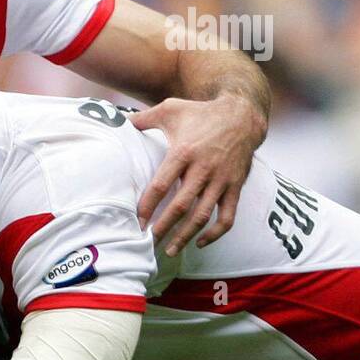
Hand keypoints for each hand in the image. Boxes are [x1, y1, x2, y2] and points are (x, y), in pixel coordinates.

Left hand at [131, 94, 263, 256]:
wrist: (242, 115)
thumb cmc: (200, 113)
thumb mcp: (170, 109)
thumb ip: (142, 118)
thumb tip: (116, 121)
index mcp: (183, 152)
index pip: (161, 185)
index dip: (147, 206)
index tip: (136, 222)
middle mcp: (203, 168)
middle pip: (181, 205)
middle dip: (163, 227)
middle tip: (148, 243)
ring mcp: (221, 180)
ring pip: (203, 215)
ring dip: (185, 236)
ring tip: (170, 251)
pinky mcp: (236, 186)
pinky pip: (228, 216)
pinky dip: (215, 234)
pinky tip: (199, 243)